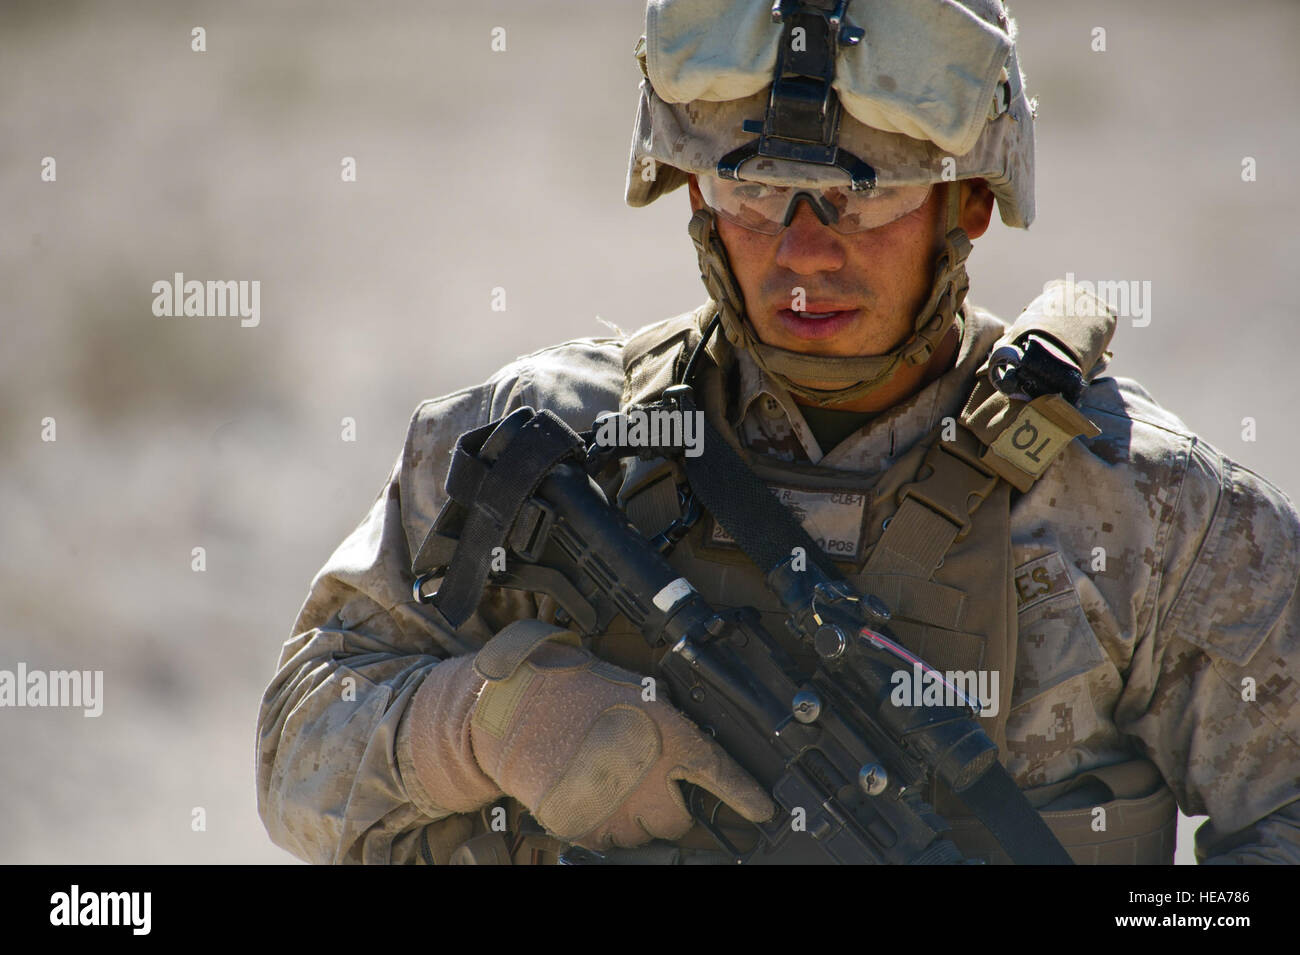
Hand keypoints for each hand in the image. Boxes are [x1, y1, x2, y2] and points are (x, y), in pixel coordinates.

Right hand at [404, 618, 774, 849]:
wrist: (514, 712)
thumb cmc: (574, 691)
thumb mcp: (636, 692)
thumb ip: (669, 725)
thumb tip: (689, 744)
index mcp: (672, 737)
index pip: (724, 778)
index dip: (747, 799)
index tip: (761, 812)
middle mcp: (651, 779)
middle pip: (680, 821)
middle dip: (668, 806)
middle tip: (644, 780)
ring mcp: (618, 811)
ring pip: (644, 836)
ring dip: (636, 818)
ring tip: (609, 781)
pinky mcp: (588, 830)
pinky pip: (610, 842)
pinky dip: (605, 826)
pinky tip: (590, 793)